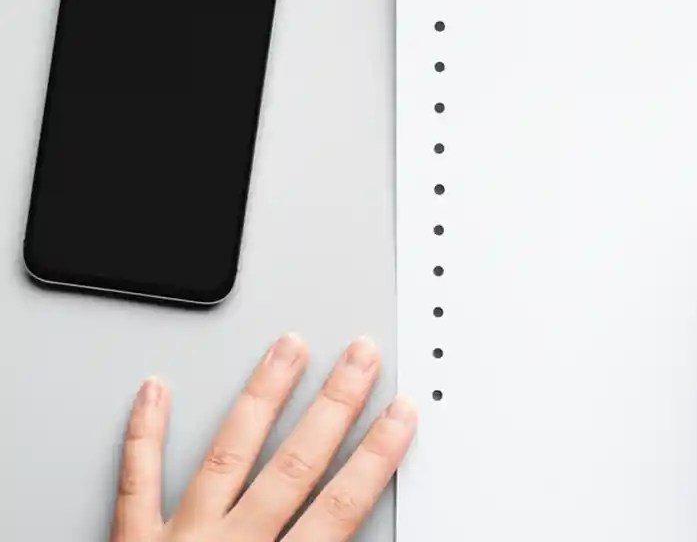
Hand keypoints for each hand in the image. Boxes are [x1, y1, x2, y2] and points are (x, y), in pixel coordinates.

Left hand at [111, 335, 416, 541]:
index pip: (340, 508)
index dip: (376, 457)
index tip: (400, 417)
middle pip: (294, 466)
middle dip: (334, 405)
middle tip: (359, 359)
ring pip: (228, 454)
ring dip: (263, 397)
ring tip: (288, 350)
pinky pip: (135, 482)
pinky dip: (144, 433)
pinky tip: (156, 392)